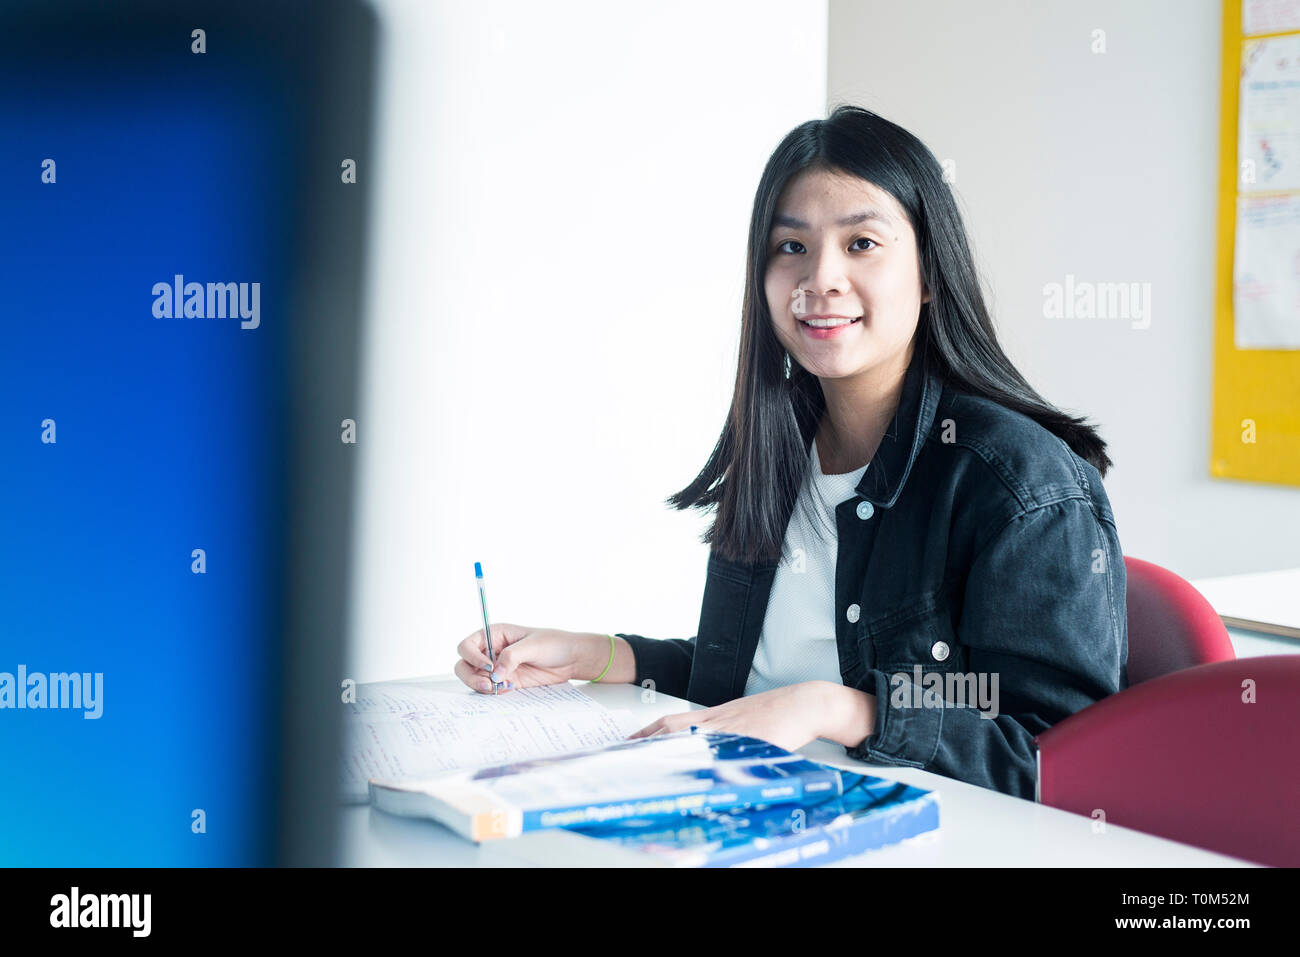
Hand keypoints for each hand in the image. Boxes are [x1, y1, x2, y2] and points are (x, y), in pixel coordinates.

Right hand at [454, 624, 582, 693]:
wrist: (571, 659)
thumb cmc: (554, 643)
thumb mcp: (533, 645)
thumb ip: (511, 657)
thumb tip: (494, 674)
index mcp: (494, 635)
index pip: (467, 646)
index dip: (472, 657)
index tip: (489, 667)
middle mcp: (491, 651)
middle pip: (464, 665)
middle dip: (471, 676)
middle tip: (488, 684)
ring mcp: (497, 668)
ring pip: (474, 680)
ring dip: (482, 687)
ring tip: (500, 688)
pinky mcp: (506, 682)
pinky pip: (490, 690)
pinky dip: (494, 693)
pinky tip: (510, 689)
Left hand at [626, 681, 832, 752]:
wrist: (803, 704)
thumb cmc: (776, 715)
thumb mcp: (742, 725)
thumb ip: (721, 737)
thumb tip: (701, 755)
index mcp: (714, 717)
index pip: (671, 723)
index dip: (647, 733)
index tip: (628, 743)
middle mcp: (718, 721)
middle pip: (673, 727)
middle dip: (646, 741)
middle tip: (625, 753)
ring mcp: (732, 729)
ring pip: (692, 736)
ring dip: (668, 747)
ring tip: (646, 760)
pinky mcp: (749, 737)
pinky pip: (722, 748)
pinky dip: (706, 757)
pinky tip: (694, 767)